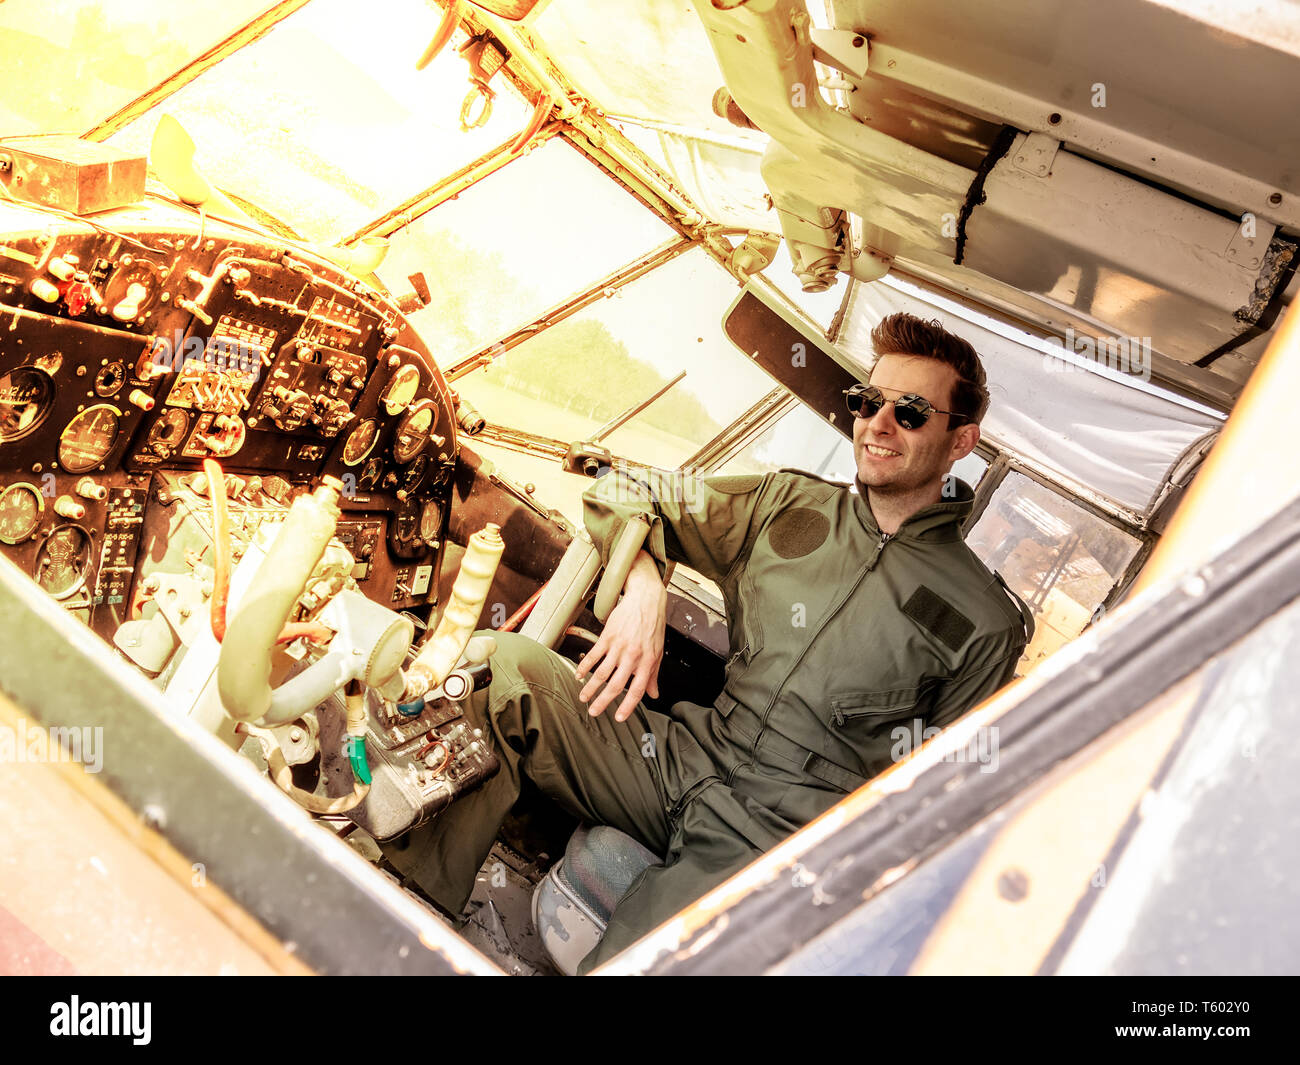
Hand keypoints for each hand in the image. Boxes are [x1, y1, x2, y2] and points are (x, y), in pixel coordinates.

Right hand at [575, 552, 665, 722]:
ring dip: (590, 688)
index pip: (637, 690)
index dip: (628, 706)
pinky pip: (593, 655)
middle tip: (594, 712)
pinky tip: (578, 675)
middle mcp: (633, 657)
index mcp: (647, 662)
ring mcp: (619, 647)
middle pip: (615, 685)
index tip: (619, 718)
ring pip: (602, 672)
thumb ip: (654, 675)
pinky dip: (584, 666)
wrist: (646, 600)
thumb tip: (654, 694)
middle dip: (603, 702)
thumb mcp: (658, 652)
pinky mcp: (608, 637)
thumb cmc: (653, 626)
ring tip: (583, 697)